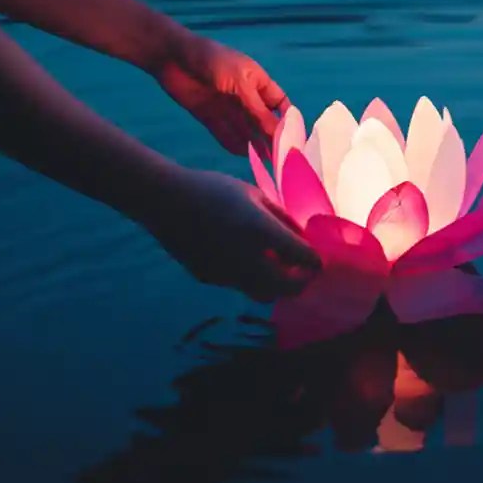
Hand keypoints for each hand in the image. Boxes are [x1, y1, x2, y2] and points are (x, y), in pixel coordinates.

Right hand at [140, 168, 320, 301]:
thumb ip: (281, 217)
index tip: (318, 259)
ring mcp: (227, 274)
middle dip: (301, 282)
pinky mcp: (210, 279)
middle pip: (288, 288)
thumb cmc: (212, 189)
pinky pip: (239, 285)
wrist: (164, 201)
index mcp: (262, 232)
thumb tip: (302, 236)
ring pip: (264, 294)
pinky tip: (241, 259)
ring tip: (275, 268)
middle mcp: (247, 260)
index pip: (304, 258)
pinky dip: (249, 279)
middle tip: (303, 272)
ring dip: (276, 285)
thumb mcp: (254, 195)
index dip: (316, 261)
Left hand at [153, 33, 288, 155]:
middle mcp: (245, 96)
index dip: (287, 121)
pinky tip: (243, 155)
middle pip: (263, 121)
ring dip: (254, 144)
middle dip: (272, 137)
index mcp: (258, 83)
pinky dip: (233, 144)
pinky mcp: (209, 115)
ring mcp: (227, 107)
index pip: (279, 105)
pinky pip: (225, 133)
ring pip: (245, 130)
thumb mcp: (241, 84)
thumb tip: (277, 135)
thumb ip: (258, 111)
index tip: (294, 139)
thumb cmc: (213, 61)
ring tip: (265, 162)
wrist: (171, 57)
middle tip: (280, 158)